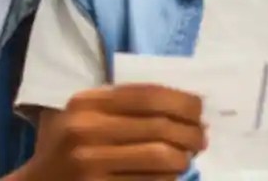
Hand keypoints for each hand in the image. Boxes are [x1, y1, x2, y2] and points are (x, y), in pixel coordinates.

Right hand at [23, 84, 206, 180]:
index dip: (183, 101)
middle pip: (160, 126)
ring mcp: (91, 164)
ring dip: (183, 157)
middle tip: (201, 137)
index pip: (149, 95)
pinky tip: (170, 175)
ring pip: (161, 157)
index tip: (199, 109)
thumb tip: (185, 102)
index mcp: (86, 103)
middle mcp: (86, 130)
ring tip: (187, 157)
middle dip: (191, 132)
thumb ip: (123, 103)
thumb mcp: (84, 114)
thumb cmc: (66, 145)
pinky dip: (168, 178)